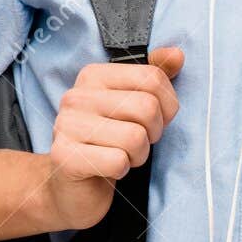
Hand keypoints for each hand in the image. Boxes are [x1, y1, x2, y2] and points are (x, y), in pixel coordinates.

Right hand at [45, 45, 183, 231]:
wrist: (69, 187)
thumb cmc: (107, 143)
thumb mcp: (132, 106)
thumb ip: (154, 78)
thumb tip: (177, 54)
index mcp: (93, 76)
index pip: (153, 77)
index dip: (167, 105)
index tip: (153, 120)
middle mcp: (76, 96)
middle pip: (147, 107)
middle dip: (153, 132)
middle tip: (138, 142)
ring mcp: (66, 126)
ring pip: (135, 137)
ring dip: (138, 154)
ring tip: (122, 155)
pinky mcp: (65, 157)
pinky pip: (118, 161)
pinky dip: (123, 169)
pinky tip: (108, 169)